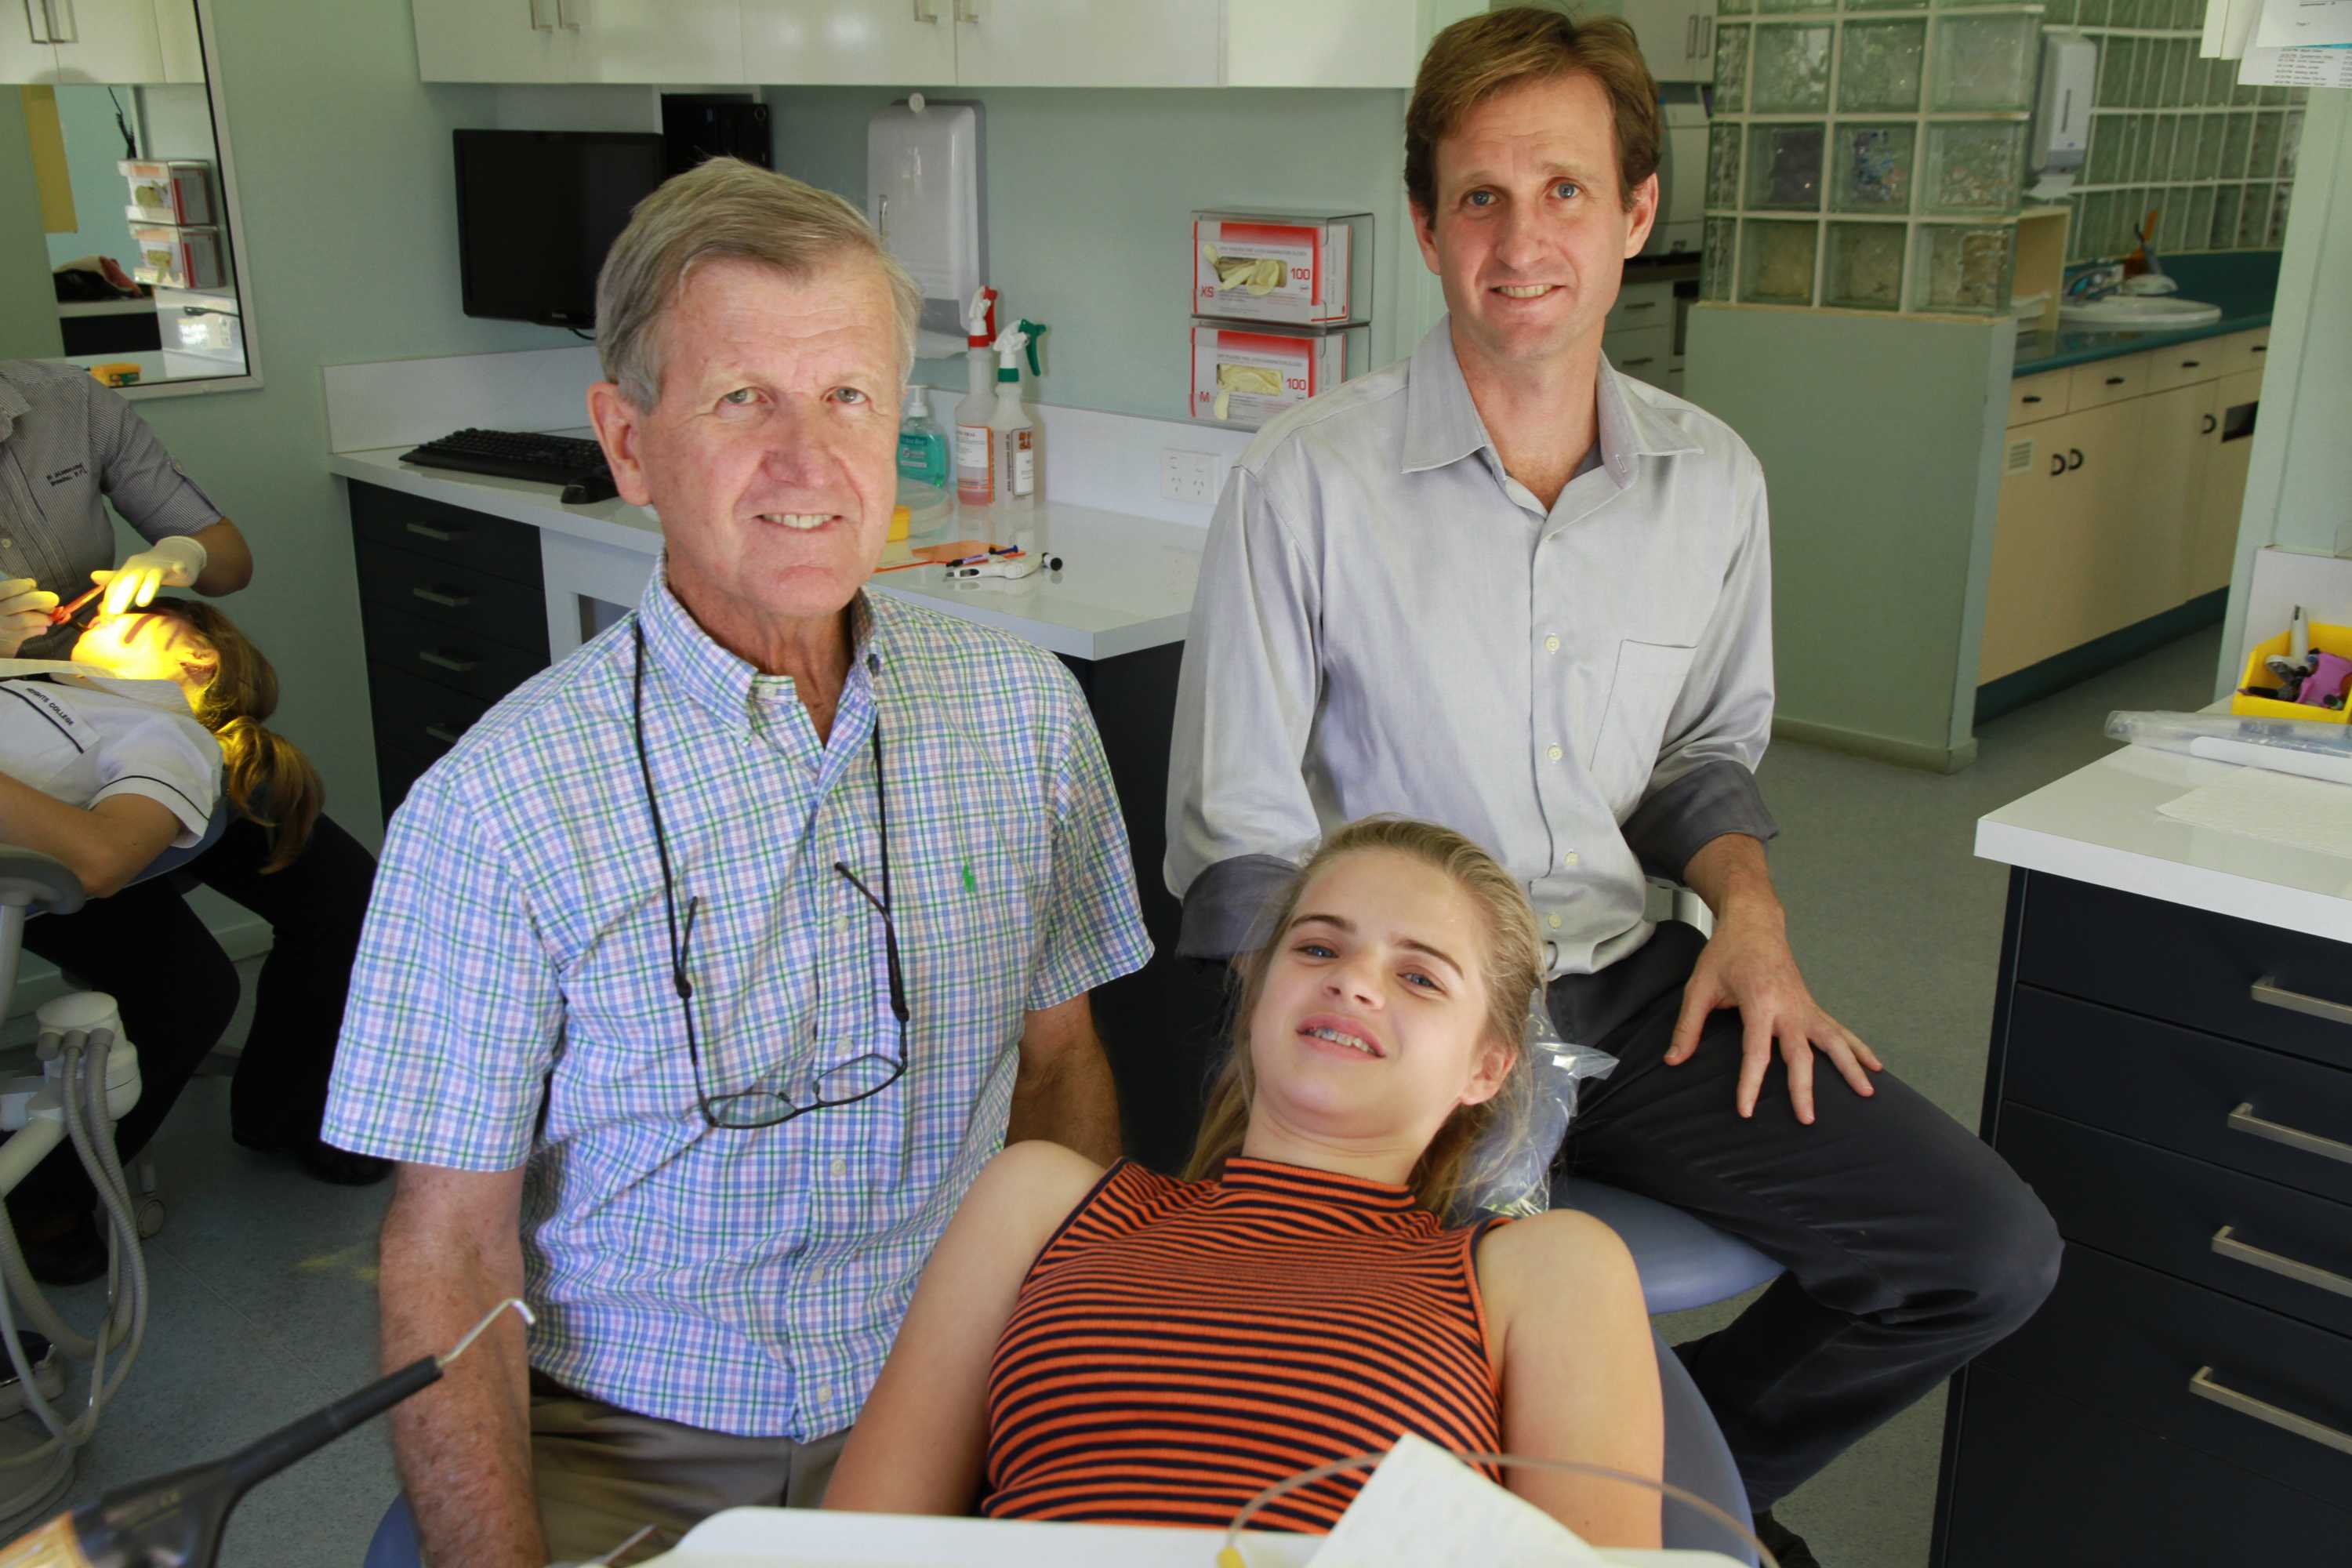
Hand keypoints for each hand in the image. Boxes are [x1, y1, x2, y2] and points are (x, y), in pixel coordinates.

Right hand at [0, 578, 59, 657]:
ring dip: (42, 618)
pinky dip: (39, 629)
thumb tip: (33, 586)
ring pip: (24, 620)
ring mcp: (0, 626)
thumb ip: (14, 591)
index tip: (32, 584)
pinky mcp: (7, 638)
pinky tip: (42, 628)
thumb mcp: (4, 596)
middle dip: (40, 600)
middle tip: (53, 600)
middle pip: (19, 604)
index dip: (23, 585)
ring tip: (48, 619)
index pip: (8, 589)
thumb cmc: (3, 608)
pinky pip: (26, 633)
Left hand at [95, 535, 207, 616]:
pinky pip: (179, 566)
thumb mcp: (132, 572)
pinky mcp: (178, 565)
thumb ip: (114, 577)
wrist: (176, 551)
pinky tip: (180, 568)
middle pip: (131, 582)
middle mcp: (142, 566)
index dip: (109, 600)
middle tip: (114, 613)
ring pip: (153, 577)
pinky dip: (179, 567)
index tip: (104, 618)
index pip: (116, 586)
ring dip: (147, 588)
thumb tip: (92, 577)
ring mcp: (160, 566)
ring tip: (142, 603)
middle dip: (122, 597)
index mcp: (129, 570)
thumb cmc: (152, 567)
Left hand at [1664, 910, 1883, 1122]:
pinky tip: (1875, 1067)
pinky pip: (1839, 1030)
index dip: (1751, 1083)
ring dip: (1850, 1067)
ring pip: (1833, 1040)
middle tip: (1806, 1119)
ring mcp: (1804, 1006)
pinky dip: (1858, 1047)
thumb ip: (1688, 1026)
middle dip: (1803, 1087)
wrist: (1754, 923)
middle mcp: (1788, 1006)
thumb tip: (1673, 1060)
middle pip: (1800, 1053)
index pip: (1757, 1052)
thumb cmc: (1725, 953)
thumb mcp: (1699, 986)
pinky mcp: (1811, 1006)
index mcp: (1759, 1002)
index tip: (1746, 1110)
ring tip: (1867, 1093)